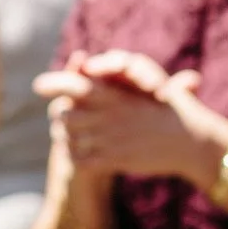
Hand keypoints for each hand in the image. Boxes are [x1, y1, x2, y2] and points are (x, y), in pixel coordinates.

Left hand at [34, 56, 226, 186]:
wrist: (189, 141)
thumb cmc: (170, 110)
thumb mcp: (144, 86)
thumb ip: (113, 79)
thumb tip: (86, 68)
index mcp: (114, 94)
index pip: (73, 85)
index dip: (53, 84)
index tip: (38, 84)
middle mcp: (108, 115)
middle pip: (64, 115)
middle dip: (61, 118)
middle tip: (62, 120)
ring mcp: (109, 139)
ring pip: (69, 139)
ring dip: (66, 139)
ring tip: (70, 139)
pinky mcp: (112, 160)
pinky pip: (80, 160)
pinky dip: (77, 158)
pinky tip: (83, 157)